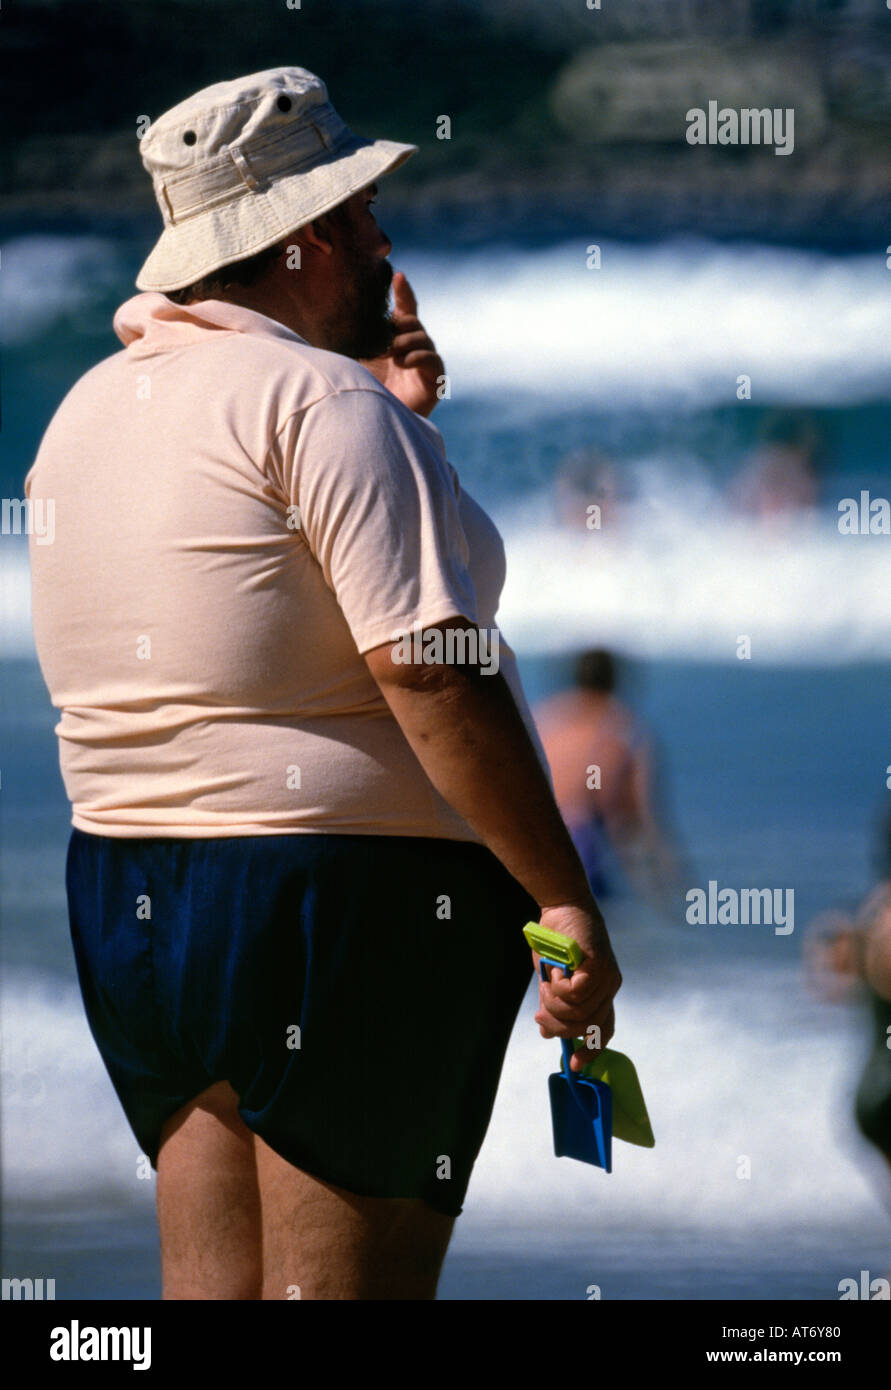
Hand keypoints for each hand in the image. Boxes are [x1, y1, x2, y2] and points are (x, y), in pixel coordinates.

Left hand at [359, 272, 444, 417]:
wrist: (372, 427)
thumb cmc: (361, 393)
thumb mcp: (354, 359)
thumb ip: (353, 338)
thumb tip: (335, 316)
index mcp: (397, 341)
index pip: (405, 310)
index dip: (403, 293)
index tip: (397, 276)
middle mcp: (413, 350)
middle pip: (413, 322)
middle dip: (398, 325)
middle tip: (381, 337)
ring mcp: (425, 365)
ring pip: (423, 338)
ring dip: (405, 342)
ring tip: (389, 353)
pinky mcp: (435, 381)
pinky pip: (433, 360)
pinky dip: (417, 357)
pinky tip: (403, 363)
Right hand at [532, 901, 621, 1071]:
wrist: (562, 906)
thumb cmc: (556, 941)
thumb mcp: (551, 981)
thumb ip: (553, 1006)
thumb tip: (546, 1032)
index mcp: (602, 993)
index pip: (604, 1030)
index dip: (591, 1049)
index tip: (574, 1065)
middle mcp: (610, 988)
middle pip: (586, 1026)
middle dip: (558, 1025)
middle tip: (539, 1014)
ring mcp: (607, 977)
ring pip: (578, 1011)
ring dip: (554, 1002)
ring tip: (546, 983)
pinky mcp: (599, 967)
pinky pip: (575, 994)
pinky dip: (558, 986)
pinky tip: (554, 970)